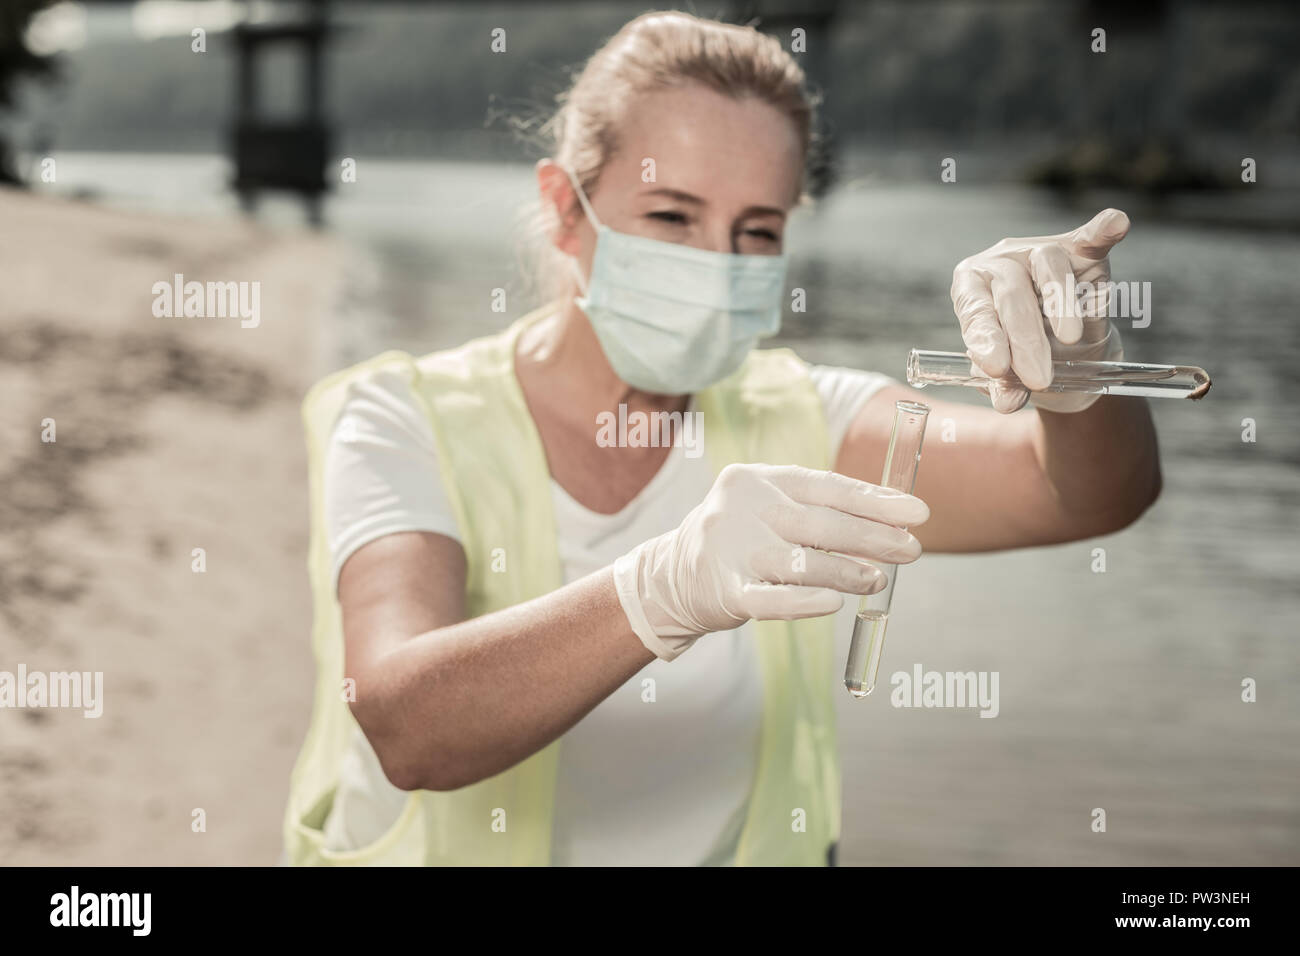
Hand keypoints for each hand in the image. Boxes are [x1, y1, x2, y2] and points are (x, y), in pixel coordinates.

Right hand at [613, 463, 928, 659]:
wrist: (673, 576)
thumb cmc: (740, 538)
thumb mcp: (770, 508)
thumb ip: (819, 510)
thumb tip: (892, 522)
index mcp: (757, 479)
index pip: (826, 486)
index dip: (875, 499)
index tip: (917, 513)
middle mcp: (742, 508)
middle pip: (820, 523)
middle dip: (873, 537)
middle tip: (911, 550)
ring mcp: (732, 549)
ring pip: (803, 562)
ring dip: (848, 572)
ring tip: (878, 579)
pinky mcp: (725, 591)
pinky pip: (772, 599)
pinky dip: (806, 601)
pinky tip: (835, 603)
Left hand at [950, 209, 1129, 413]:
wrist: (1062, 357)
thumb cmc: (1021, 360)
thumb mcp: (1010, 376)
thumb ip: (1005, 385)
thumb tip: (1008, 403)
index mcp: (971, 289)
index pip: (975, 310)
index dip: (985, 339)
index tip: (996, 368)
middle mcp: (1002, 263)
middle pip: (1012, 293)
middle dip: (1025, 340)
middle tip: (1038, 379)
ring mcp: (1039, 252)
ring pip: (1049, 265)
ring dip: (1060, 303)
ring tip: (1069, 339)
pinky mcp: (1079, 250)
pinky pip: (1090, 238)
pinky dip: (1103, 231)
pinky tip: (1117, 224)